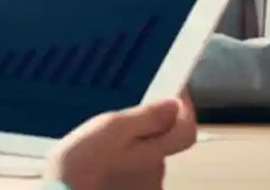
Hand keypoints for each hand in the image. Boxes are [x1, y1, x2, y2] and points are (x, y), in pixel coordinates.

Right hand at [44, 98, 196, 189]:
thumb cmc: (83, 165)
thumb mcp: (112, 129)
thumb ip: (146, 117)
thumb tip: (174, 105)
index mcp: (154, 154)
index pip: (186, 131)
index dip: (185, 110)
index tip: (174, 92)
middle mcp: (155, 176)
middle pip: (163, 145)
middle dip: (150, 130)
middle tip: (121, 119)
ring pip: (145, 161)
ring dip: (132, 149)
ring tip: (100, 144)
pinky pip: (130, 176)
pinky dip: (120, 166)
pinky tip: (98, 164)